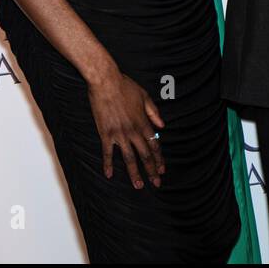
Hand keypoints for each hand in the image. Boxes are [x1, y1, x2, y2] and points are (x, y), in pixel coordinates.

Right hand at [87, 68, 165, 188]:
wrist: (106, 82)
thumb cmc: (126, 87)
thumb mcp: (145, 97)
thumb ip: (154, 113)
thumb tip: (163, 127)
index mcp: (144, 122)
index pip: (154, 145)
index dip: (159, 159)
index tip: (162, 170)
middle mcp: (133, 131)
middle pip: (145, 155)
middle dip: (151, 170)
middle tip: (156, 183)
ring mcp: (119, 133)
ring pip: (129, 158)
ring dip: (134, 173)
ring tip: (138, 185)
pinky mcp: (105, 133)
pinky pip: (107, 152)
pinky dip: (108, 164)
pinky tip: (108, 175)